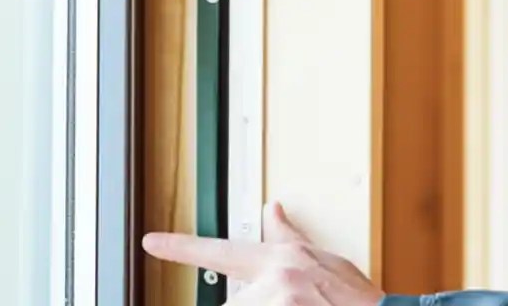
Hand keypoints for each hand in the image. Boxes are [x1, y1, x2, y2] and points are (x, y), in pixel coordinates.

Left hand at [142, 202, 385, 305]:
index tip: (152, 242)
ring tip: (300, 303)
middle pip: (236, 303)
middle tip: (291, 299)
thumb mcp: (322, 258)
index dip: (182, 247)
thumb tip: (271, 211)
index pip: (220, 251)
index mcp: (282, 260)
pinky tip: (299, 304)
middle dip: (256, 304)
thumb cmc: (355, 299)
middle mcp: (276, 281)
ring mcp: (279, 303)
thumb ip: (288, 238)